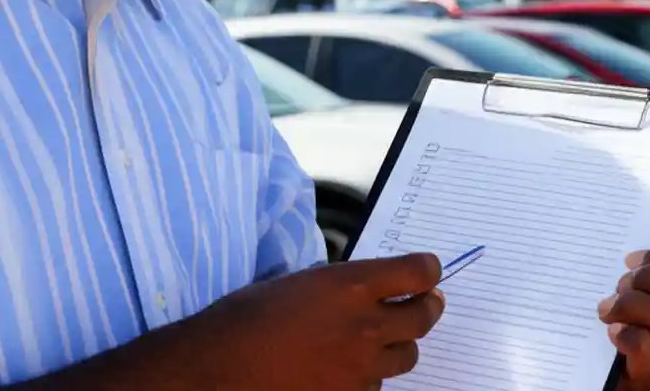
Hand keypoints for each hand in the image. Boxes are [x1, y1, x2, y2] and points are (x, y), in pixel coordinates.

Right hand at [189, 253, 444, 390]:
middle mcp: (365, 327)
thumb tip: (356, 288)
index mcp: (350, 286)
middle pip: (424, 317)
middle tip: (429, 302)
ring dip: (398, 345)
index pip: (417, 273)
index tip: (427, 270)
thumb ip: (334, 285)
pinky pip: (375, 386)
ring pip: (407, 357)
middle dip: (430, 306)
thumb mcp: (294, 284)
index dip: (427, 269)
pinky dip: (367, 378)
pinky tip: (345, 371)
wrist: (220, 369)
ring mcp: (361, 369)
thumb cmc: (245, 318)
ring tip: (383, 340)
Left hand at [600, 223, 649, 390]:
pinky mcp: (646, 376)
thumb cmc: (615, 315)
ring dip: (635, 307)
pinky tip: (612, 331)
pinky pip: (649, 355)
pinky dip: (630, 338)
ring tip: (607, 309)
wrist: (587, 363)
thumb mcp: (635, 282)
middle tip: (619, 283)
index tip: (631, 259)